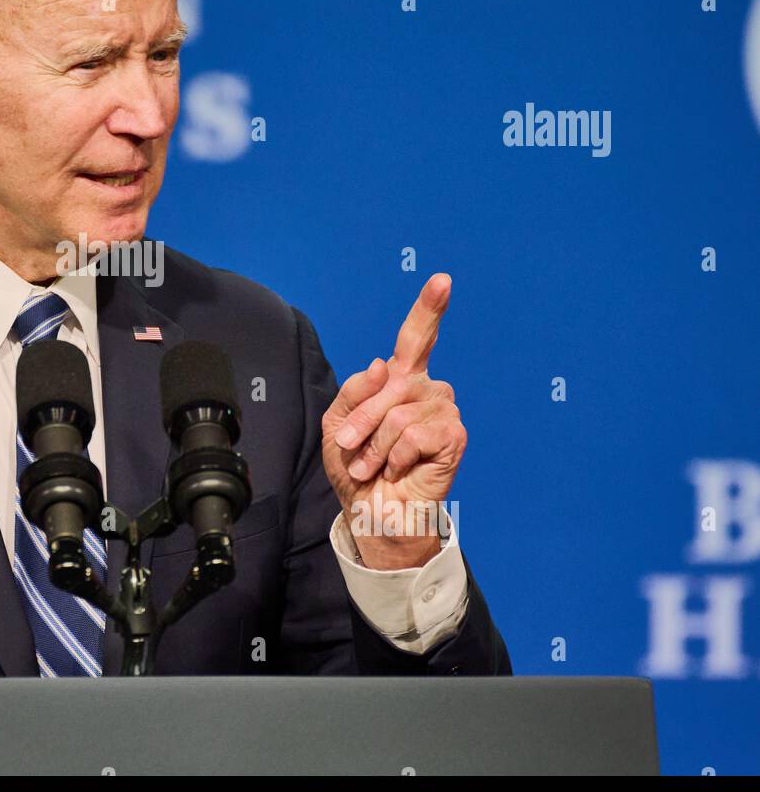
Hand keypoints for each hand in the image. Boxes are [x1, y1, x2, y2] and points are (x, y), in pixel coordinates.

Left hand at [320, 273, 466, 569]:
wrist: (372, 512)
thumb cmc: (356, 467)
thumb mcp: (337, 424)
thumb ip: (354, 391)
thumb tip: (384, 365)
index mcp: (400, 380)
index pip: (417, 337)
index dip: (430, 308)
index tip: (443, 279)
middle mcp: (427, 389)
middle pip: (389, 384)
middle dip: (361, 421)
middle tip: (350, 449)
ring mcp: (443, 411)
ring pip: (398, 414)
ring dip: (375, 446)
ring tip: (374, 465)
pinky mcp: (454, 436)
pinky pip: (415, 435)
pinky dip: (396, 457)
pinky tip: (398, 469)